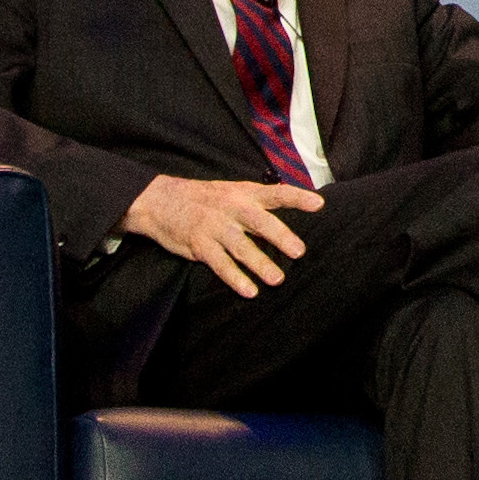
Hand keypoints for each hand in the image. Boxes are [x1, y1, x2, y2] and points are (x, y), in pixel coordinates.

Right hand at [124, 169, 321, 294]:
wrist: (159, 200)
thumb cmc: (202, 198)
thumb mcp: (230, 190)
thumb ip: (257, 199)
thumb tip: (290, 202)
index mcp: (243, 193)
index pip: (275, 193)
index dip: (297, 198)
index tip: (319, 204)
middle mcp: (231, 208)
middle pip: (260, 222)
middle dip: (280, 236)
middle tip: (299, 252)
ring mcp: (214, 227)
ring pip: (241, 247)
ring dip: (259, 264)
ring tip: (277, 280)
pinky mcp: (199, 244)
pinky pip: (220, 264)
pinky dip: (234, 278)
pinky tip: (249, 290)